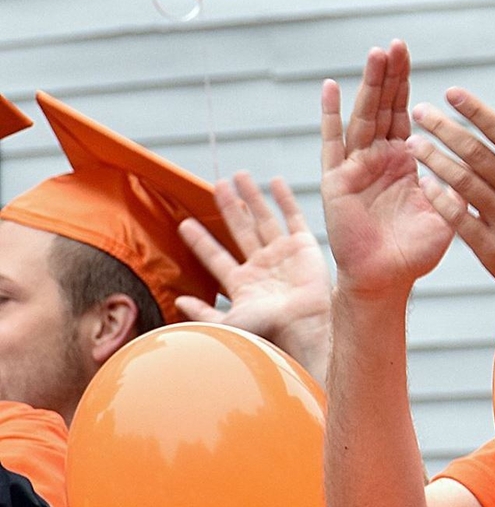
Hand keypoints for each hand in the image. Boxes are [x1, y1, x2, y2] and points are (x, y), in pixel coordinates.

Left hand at [176, 172, 331, 385]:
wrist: (302, 326)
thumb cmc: (267, 330)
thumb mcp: (228, 323)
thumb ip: (204, 313)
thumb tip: (179, 301)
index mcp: (242, 284)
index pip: (216, 256)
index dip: (200, 241)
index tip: (185, 224)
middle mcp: (262, 266)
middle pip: (240, 230)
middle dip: (228, 208)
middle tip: (217, 185)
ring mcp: (283, 254)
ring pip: (263, 219)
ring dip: (252, 197)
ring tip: (239, 175)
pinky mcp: (304, 247)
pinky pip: (293, 217)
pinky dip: (285, 199)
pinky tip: (274, 182)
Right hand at [321, 41, 452, 302]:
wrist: (387, 279)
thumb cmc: (417, 250)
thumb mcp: (446, 212)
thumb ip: (457, 186)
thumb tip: (480, 160)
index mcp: (406, 161)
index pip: (405, 112)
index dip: (405, 84)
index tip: (408, 53)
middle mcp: (379, 157)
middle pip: (384, 107)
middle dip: (389, 75)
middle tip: (396, 44)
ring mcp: (356, 166)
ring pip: (363, 117)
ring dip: (369, 86)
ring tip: (375, 55)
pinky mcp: (337, 181)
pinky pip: (332, 144)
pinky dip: (330, 116)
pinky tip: (330, 88)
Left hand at [407, 89, 494, 292]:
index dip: (476, 111)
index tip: (452, 92)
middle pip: (477, 153)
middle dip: (444, 129)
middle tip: (419, 110)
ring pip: (463, 183)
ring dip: (434, 159)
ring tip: (412, 143)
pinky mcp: (492, 248)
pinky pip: (459, 218)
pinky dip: (440, 199)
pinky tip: (423, 182)